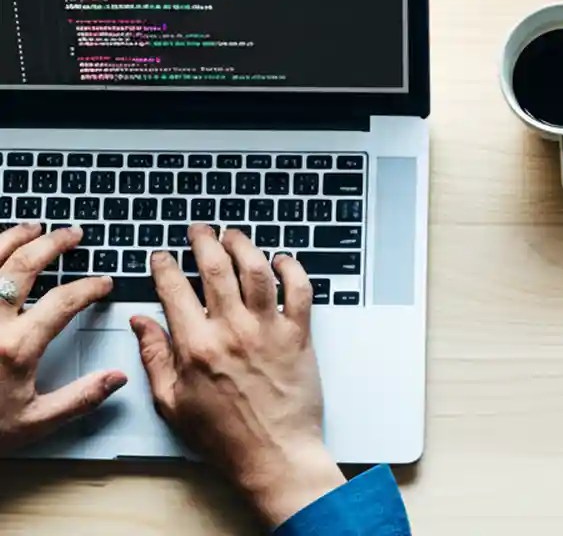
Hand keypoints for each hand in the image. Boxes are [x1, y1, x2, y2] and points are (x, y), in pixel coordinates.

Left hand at [0, 224, 125, 453]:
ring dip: (14, 236)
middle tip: (72, 234)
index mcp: (15, 347)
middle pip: (24, 265)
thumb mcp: (32, 423)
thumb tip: (117, 378)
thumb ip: (79, 399)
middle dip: (54, 243)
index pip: (64, 301)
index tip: (102, 283)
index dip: (89, 287)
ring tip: (32, 228)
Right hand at [130, 224, 343, 526]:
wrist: (274, 455)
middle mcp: (232, 330)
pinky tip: (282, 259)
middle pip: (215, 267)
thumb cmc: (223, 436)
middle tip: (200, 230)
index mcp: (195, 346)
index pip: (173, 289)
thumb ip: (154, 357)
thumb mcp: (171, 402)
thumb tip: (141, 323)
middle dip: (203, 241)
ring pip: (256, 269)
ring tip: (234, 235)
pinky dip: (292, 268)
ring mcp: (268, 330)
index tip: (162, 256)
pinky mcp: (298, 335)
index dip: (164, 266)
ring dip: (243, 245)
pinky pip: (299, 289)